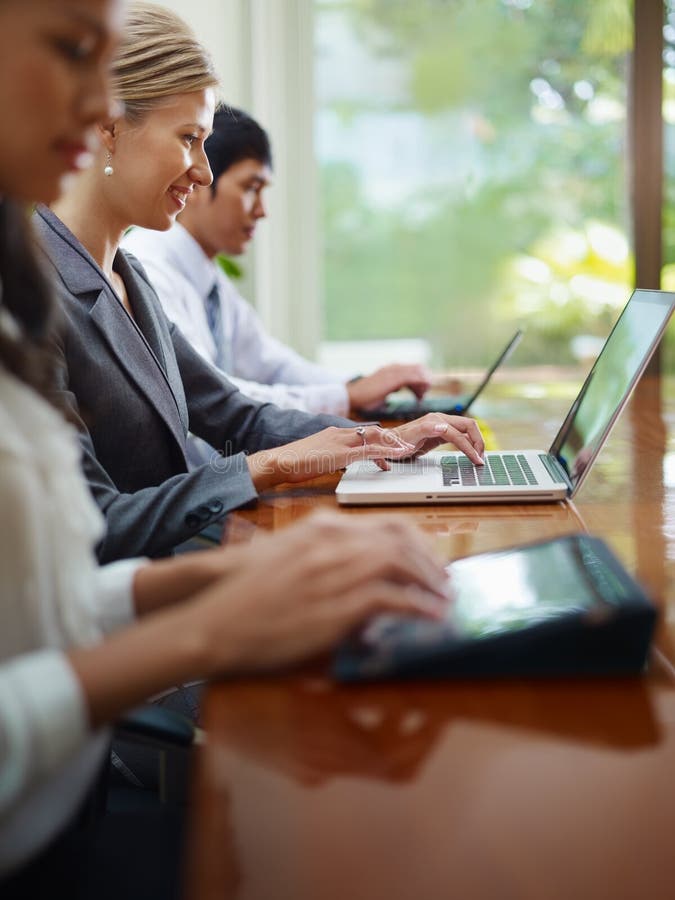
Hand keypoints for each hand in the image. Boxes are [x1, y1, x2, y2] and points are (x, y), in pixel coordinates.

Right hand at [188, 511, 449, 674]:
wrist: (215, 621)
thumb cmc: (244, 597)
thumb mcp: (282, 561)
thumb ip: (319, 560)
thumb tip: (351, 581)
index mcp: (320, 527)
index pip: (385, 524)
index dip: (415, 543)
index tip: (429, 561)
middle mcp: (332, 541)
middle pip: (400, 540)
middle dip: (429, 561)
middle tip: (444, 582)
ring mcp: (335, 570)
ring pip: (401, 564)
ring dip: (430, 582)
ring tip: (444, 600)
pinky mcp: (337, 604)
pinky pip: (393, 599)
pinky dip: (419, 607)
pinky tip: (431, 617)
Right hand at [247, 424, 417, 487]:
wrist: (278, 461)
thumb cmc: (293, 463)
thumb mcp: (317, 458)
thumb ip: (331, 458)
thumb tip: (340, 464)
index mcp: (334, 433)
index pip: (363, 432)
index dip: (379, 438)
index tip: (391, 446)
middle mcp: (339, 433)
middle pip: (373, 431)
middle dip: (391, 438)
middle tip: (405, 446)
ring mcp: (340, 442)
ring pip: (374, 437)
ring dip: (392, 444)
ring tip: (407, 450)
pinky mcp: (341, 454)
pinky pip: (368, 451)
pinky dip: (386, 453)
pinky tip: (396, 457)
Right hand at [347, 363, 431, 409]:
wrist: (352, 396)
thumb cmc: (365, 398)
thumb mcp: (382, 391)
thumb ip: (391, 388)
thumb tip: (398, 389)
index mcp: (391, 370)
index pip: (413, 369)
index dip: (420, 380)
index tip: (420, 394)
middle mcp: (394, 367)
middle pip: (419, 368)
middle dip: (425, 381)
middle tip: (422, 396)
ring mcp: (395, 371)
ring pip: (419, 371)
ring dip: (423, 384)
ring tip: (420, 397)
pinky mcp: (394, 378)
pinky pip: (414, 377)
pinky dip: (420, 385)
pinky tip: (419, 396)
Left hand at [392, 413, 484, 464]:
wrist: (388, 444)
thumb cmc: (396, 443)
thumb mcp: (409, 437)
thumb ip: (425, 429)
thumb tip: (443, 427)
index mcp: (435, 420)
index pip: (459, 433)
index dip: (470, 447)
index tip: (476, 460)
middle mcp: (440, 419)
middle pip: (469, 425)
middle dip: (478, 441)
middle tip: (481, 458)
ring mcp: (441, 424)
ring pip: (467, 429)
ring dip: (476, 441)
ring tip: (478, 457)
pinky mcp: (441, 432)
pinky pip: (460, 435)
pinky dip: (468, 442)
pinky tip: (470, 452)